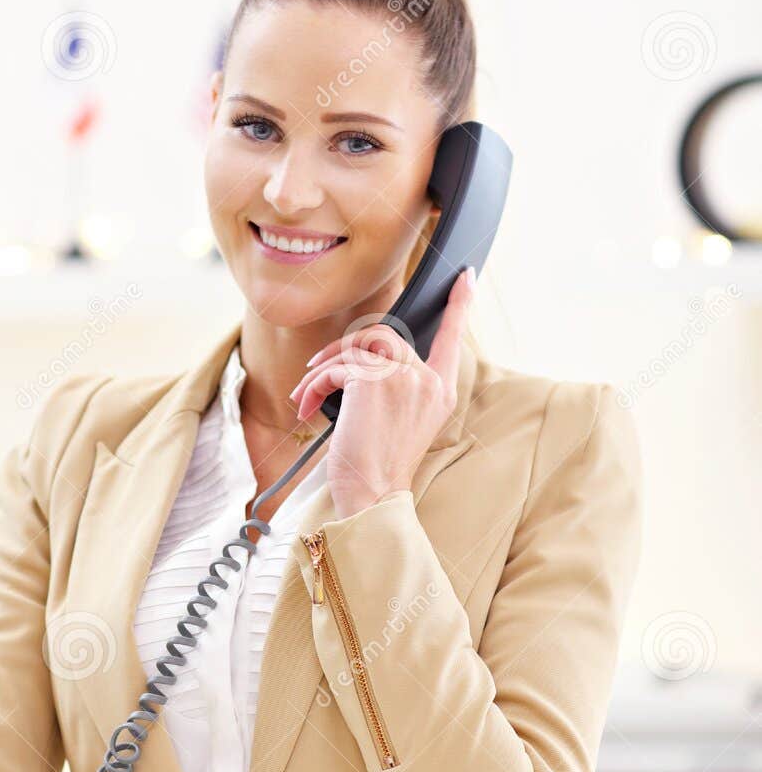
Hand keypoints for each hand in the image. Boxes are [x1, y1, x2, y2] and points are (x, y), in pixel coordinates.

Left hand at [288, 267, 475, 519]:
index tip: (465, 277)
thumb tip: (359, 360)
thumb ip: (395, 387)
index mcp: (440, 391)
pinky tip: (305, 406)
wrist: (371, 494)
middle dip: (345, 348)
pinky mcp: (373, 380)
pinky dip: (313, 384)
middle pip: (384, 335)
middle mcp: (427, 380)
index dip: (459, 304)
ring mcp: (403, 377)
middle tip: (317, 371)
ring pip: (357, 347)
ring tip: (305, 395)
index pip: (453, 338)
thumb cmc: (377, 466)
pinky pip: (336, 367)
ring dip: (323, 369)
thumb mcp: (398, 422)